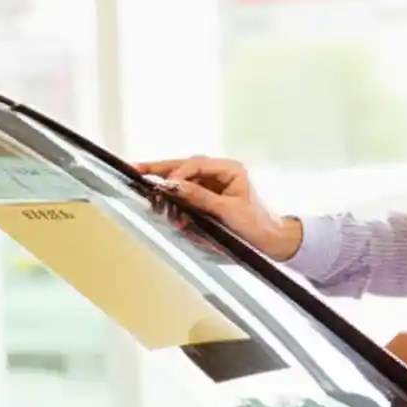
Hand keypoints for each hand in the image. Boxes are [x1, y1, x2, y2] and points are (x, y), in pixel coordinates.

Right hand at [136, 156, 302, 260]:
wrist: (271, 242)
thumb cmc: (257, 225)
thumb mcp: (227, 211)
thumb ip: (199, 197)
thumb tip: (173, 185)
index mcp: (230, 169)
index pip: (196, 164)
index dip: (177, 174)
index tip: (163, 187)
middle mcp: (220, 173)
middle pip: (184, 166)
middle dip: (160, 170)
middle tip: (136, 169)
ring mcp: (213, 185)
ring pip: (183, 181)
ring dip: (169, 193)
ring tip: (159, 206)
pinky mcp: (209, 198)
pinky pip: (187, 195)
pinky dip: (176, 203)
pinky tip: (169, 209)